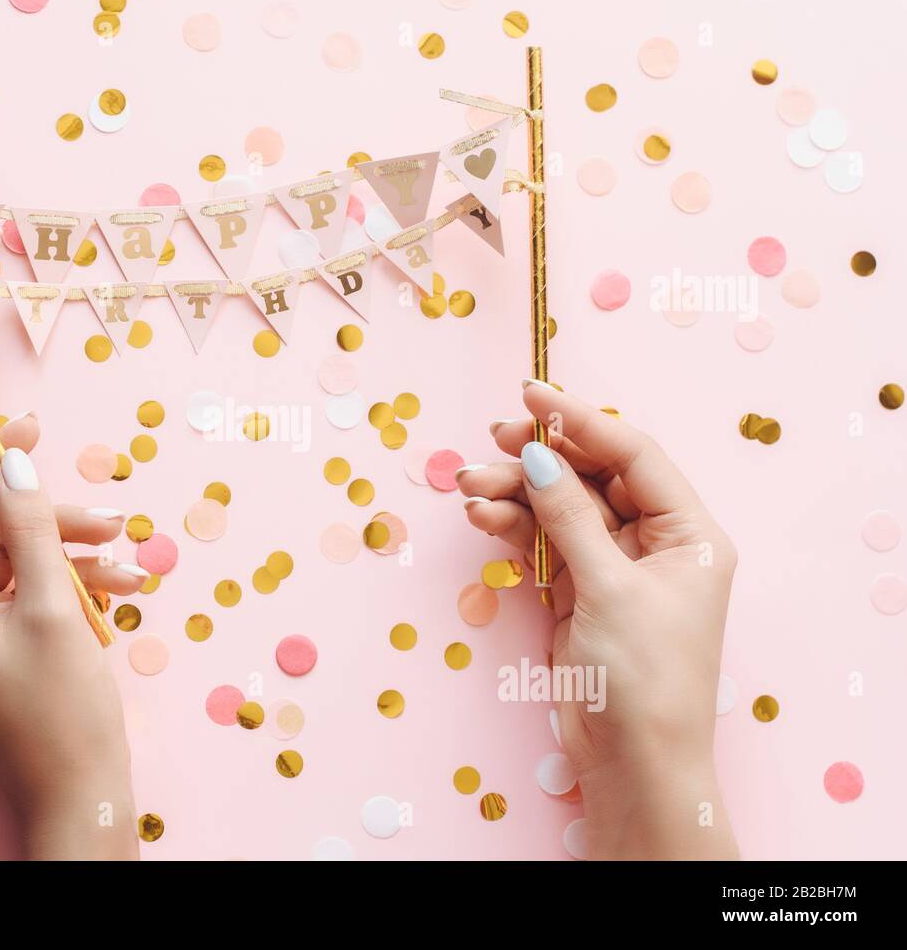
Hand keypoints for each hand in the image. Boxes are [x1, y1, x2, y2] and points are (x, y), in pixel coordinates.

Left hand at [0, 388, 144, 858]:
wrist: (84, 794)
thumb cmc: (61, 713)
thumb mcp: (52, 608)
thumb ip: (32, 528)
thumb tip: (14, 464)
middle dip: (17, 490)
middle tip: (39, 437)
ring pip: (10, 553)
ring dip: (63, 539)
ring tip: (119, 539)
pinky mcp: (4, 641)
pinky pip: (29, 587)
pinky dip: (70, 575)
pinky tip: (119, 581)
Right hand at [458, 380, 738, 859]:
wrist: (632, 763)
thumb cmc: (644, 675)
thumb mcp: (610, 587)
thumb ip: (569, 515)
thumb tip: (534, 452)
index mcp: (689, 533)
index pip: (634, 455)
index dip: (582, 421)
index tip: (531, 396)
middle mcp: (654, 541)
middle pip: (592, 476)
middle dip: (540, 456)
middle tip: (490, 440)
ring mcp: (612, 567)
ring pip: (559, 508)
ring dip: (515, 494)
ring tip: (470, 489)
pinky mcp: (577, 592)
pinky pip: (543, 542)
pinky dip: (514, 528)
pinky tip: (484, 518)